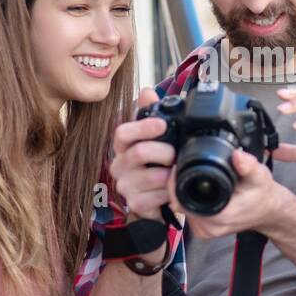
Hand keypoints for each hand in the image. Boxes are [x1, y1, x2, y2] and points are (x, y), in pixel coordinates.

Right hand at [109, 87, 176, 222]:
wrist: (161, 197)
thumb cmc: (158, 163)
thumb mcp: (159, 137)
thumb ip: (151, 113)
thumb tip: (146, 92)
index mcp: (124, 145)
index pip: (123, 132)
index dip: (142, 127)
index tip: (162, 124)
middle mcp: (120, 164)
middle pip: (138, 153)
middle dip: (163, 152)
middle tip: (176, 154)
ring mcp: (125, 185)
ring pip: (148, 176)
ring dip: (168, 174)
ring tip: (176, 172)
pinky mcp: (134, 204)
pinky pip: (152, 198)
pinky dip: (168, 193)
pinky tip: (173, 190)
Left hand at [177, 149, 289, 239]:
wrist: (268, 211)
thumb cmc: (263, 194)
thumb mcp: (259, 176)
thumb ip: (248, 166)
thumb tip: (237, 155)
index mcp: (220, 216)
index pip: (184, 200)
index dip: (177, 182)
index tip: (179, 165)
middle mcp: (210, 228)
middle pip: (179, 204)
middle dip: (178, 185)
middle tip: (182, 167)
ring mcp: (206, 232)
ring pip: (181, 209)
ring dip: (182, 192)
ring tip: (190, 176)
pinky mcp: (204, 231)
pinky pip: (187, 213)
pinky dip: (187, 199)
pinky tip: (195, 188)